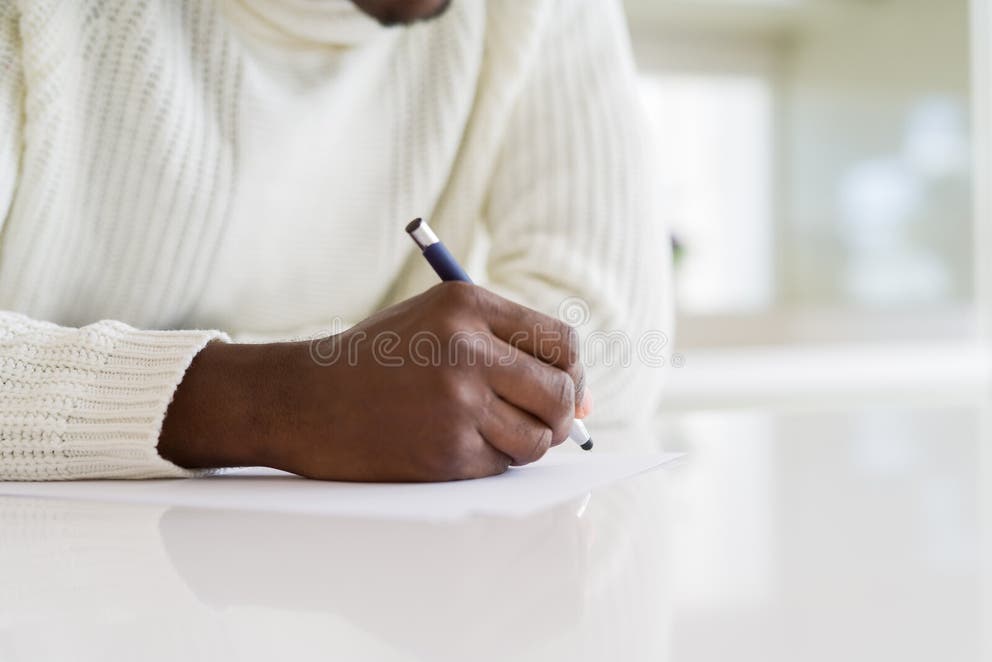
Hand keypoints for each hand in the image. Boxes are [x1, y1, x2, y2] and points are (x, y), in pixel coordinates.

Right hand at [159, 283, 591, 480]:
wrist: (301, 400)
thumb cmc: (377, 360)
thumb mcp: (438, 322)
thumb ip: (509, 347)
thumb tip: (585, 402)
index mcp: (468, 305)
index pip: (563, 341)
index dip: (572, 370)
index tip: (564, 387)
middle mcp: (467, 349)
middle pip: (562, 391)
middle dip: (563, 414)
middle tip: (543, 421)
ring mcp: (456, 403)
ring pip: (538, 437)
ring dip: (526, 443)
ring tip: (489, 431)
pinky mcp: (444, 452)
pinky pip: (499, 465)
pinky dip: (486, 461)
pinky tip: (449, 444)